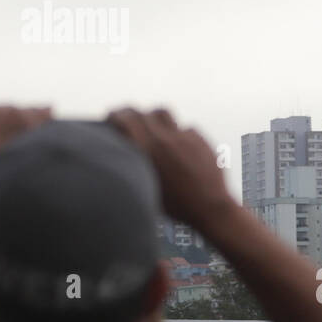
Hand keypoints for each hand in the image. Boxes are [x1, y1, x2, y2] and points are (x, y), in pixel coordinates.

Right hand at [106, 108, 234, 230]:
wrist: (210, 208)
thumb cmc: (176, 206)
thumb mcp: (147, 187)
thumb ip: (136, 167)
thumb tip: (127, 158)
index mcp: (147, 152)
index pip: (125, 121)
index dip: (115, 116)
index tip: (111, 118)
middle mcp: (164, 139)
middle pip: (141, 113)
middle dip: (129, 113)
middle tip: (125, 117)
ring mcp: (184, 137)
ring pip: (163, 112)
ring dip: (153, 116)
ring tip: (151, 125)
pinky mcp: (200, 139)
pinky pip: (185, 128)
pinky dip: (177, 133)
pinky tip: (178, 145)